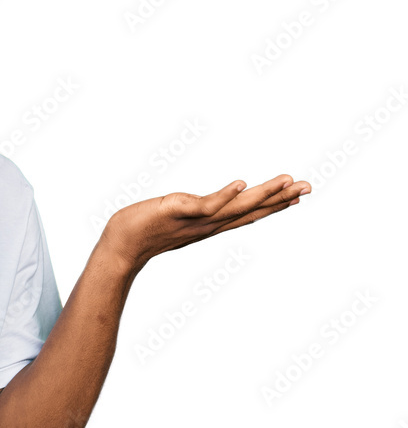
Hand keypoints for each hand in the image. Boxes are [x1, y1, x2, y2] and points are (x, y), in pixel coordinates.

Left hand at [99, 173, 310, 272]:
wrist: (119, 246)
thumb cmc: (143, 230)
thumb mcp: (177, 219)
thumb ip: (194, 212)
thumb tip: (206, 206)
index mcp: (209, 224)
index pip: (246, 213)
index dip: (273, 204)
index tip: (297, 195)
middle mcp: (207, 224)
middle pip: (249, 210)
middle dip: (279, 198)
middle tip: (308, 186)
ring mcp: (195, 220)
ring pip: (235, 207)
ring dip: (261, 194)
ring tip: (285, 181)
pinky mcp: (177, 212)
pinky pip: (205, 204)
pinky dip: (224, 195)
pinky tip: (241, 183)